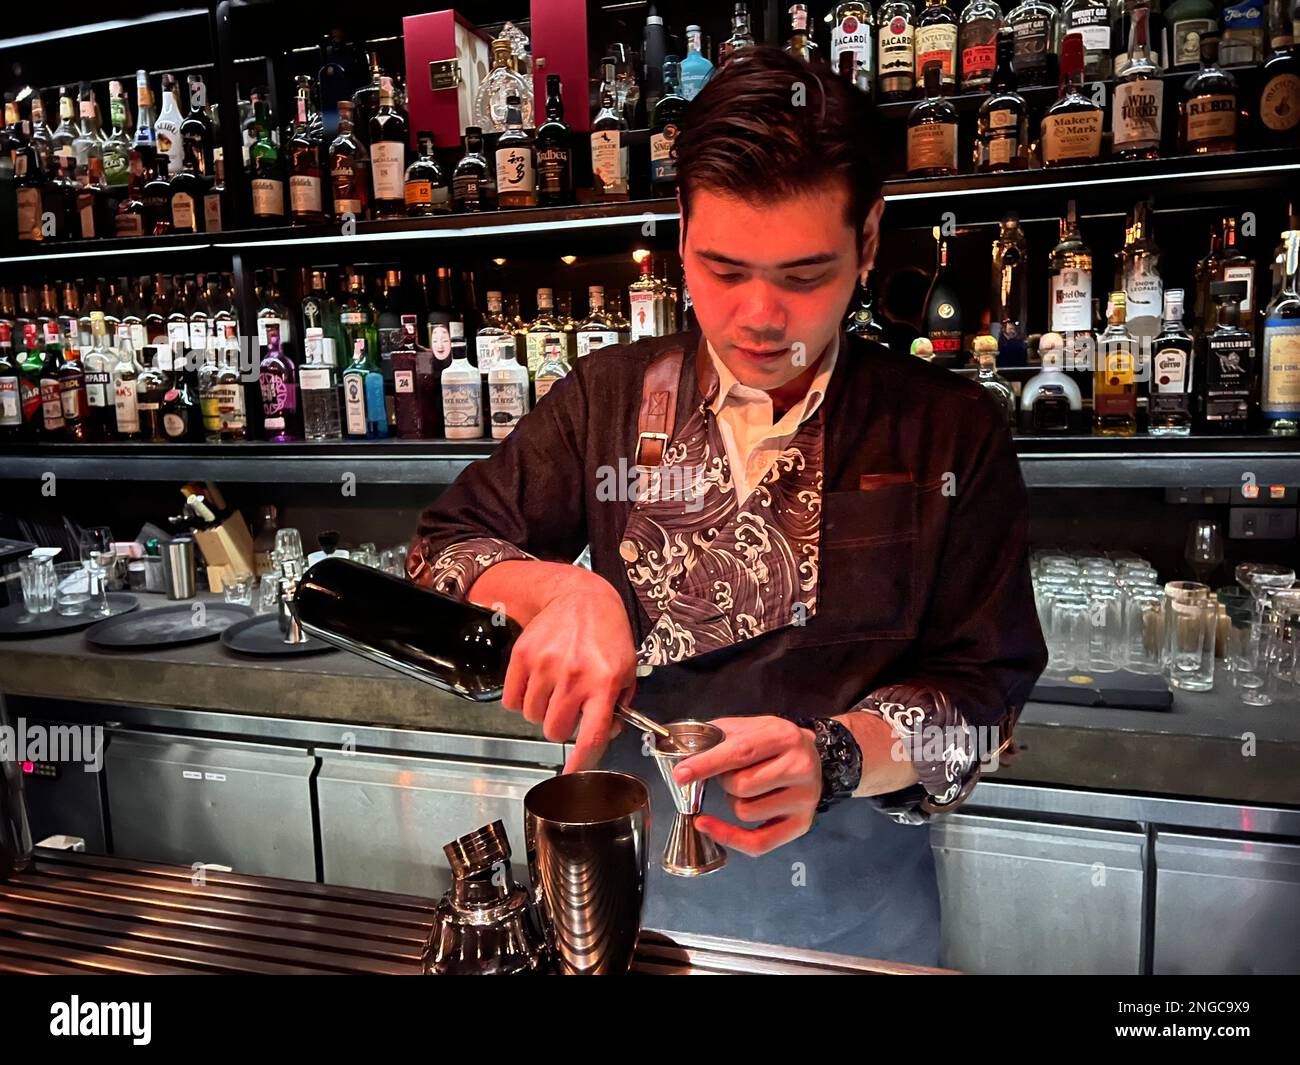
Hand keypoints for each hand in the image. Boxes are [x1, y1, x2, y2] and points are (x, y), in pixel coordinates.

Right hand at [497, 566, 637, 772]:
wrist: (581, 597)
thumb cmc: (607, 634)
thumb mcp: (627, 669)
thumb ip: (619, 707)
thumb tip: (603, 737)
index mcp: (604, 682)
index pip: (590, 736)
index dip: (581, 764)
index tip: (573, 778)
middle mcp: (574, 676)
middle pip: (554, 731)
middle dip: (561, 727)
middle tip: (569, 708)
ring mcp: (545, 666)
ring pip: (531, 717)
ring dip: (541, 711)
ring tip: (555, 688)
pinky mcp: (522, 656)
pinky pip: (512, 700)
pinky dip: (521, 699)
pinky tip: (537, 683)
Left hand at [672, 716, 821, 856]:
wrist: (810, 754)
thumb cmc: (770, 741)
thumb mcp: (747, 727)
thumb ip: (716, 737)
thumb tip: (683, 757)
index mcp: (784, 736)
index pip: (740, 752)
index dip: (707, 764)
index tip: (681, 774)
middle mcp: (801, 767)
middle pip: (741, 786)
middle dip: (724, 781)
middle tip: (732, 772)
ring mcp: (804, 798)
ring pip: (745, 812)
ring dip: (734, 802)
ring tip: (747, 788)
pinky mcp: (802, 823)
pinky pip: (758, 843)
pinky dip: (730, 837)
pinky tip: (711, 825)